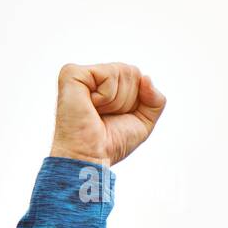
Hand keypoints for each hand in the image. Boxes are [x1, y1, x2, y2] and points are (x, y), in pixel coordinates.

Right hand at [49, 63, 165, 166]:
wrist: (91, 156)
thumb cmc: (112, 142)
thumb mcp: (144, 121)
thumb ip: (155, 100)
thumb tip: (147, 77)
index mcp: (108, 85)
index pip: (139, 77)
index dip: (137, 101)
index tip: (118, 116)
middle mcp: (94, 76)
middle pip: (133, 72)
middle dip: (128, 100)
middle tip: (106, 115)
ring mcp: (81, 73)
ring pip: (122, 71)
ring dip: (117, 100)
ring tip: (97, 112)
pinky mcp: (72, 73)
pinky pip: (108, 74)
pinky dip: (107, 95)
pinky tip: (91, 105)